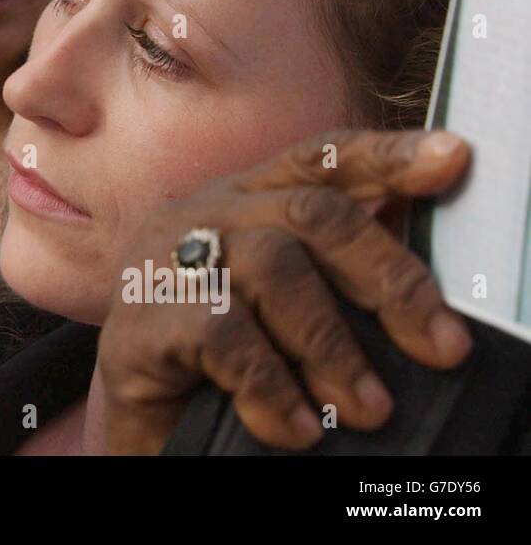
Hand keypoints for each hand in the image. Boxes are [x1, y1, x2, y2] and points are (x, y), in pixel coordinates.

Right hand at [99, 129, 472, 454]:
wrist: (130, 425)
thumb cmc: (216, 367)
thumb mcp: (282, 313)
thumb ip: (333, 282)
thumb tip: (420, 295)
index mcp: (238, 203)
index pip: (317, 159)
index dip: (385, 155)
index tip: (450, 158)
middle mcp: (198, 215)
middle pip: (310, 210)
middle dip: (387, 276)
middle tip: (438, 346)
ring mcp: (161, 262)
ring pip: (272, 264)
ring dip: (333, 343)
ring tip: (367, 408)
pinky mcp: (138, 321)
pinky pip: (223, 333)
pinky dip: (272, 385)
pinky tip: (295, 427)